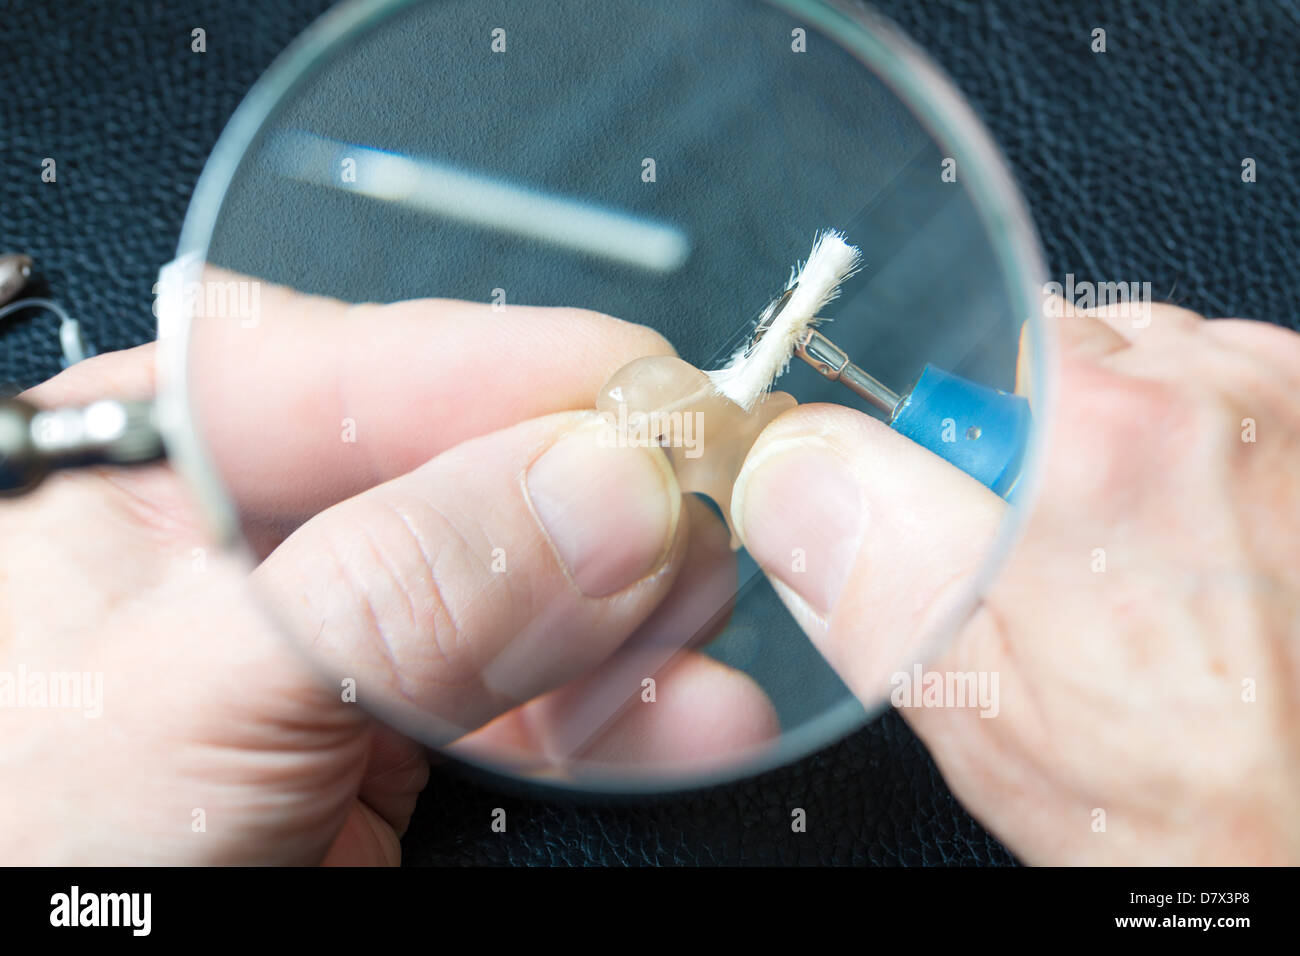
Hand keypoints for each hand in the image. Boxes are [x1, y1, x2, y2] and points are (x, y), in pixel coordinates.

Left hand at [0, 279, 775, 863]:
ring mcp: (352, 632)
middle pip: (488, 469)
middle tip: (699, 542)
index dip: (539, 374)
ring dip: (638, 626)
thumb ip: (400, 587)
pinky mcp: (403, 729)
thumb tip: (600, 491)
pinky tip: (684, 720)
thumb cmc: (22, 838)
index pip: (381, 362)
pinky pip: (540, 697)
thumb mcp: (194, 696)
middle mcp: (276, 529)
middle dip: (606, 515)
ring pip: (538, 589)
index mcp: (175, 449)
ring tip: (702, 659)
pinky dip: (621, 714)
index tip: (673, 406)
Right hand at [730, 302, 1299, 863]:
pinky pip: (1222, 393)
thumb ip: (868, 570)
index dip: (945, 453)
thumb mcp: (973, 703)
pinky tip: (1203, 551)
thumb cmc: (1179, 795)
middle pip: (1053, 355)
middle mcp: (1206, 393)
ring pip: (1144, 369)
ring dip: (1124, 444)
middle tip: (1056, 569)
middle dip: (1034, 446)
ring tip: (1141, 568)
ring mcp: (1282, 402)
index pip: (952, 356)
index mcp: (1094, 443)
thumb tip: (790, 465)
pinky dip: (1199, 455)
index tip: (972, 532)